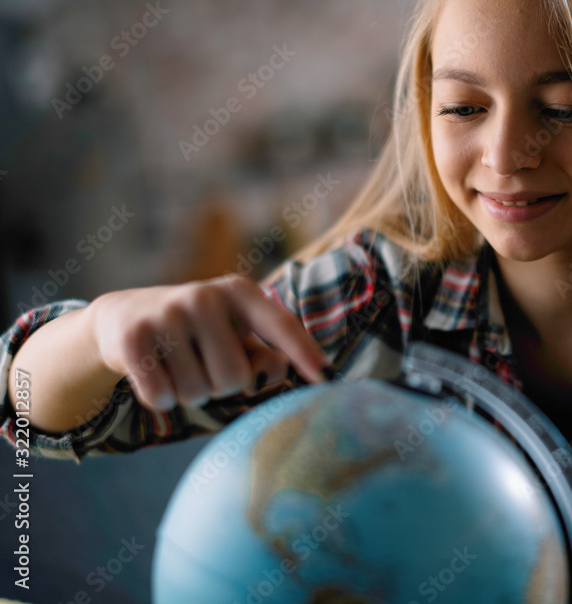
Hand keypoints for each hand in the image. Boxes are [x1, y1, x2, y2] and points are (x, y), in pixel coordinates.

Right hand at [90, 274, 330, 410]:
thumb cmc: (197, 332)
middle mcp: (205, 296)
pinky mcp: (132, 338)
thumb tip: (300, 374)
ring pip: (198, 392)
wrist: (124, 315)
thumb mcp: (234, 331)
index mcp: (239, 292)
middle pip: (235, 378)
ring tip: (179, 366)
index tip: (329, 378)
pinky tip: (155, 372)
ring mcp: (167, 314)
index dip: (304, 353)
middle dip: (222, 387)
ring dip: (190, 393)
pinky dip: (161, 398)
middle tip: (205, 366)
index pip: (280, 325)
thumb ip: (267, 352)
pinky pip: (162, 396)